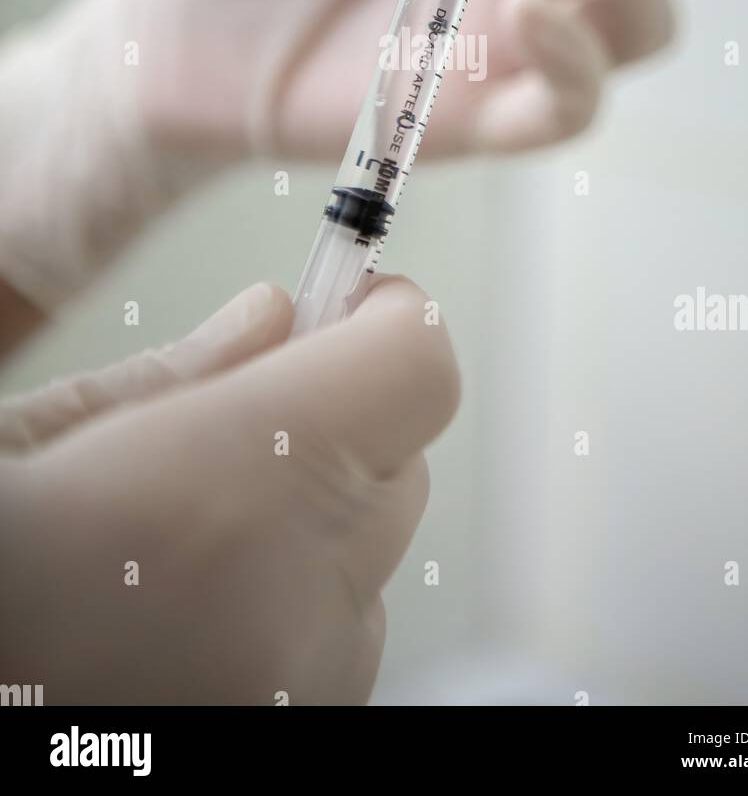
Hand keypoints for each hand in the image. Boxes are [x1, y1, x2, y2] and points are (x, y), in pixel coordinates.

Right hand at [0, 277, 457, 704]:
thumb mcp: (35, 435)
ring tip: (186, 532)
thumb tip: (276, 315)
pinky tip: (186, 607)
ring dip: (314, 519)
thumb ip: (183, 367)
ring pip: (370, 562)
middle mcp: (292, 602)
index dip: (385, 319)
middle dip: (341, 416)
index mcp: (231, 487)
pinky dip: (291, 606)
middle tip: (245, 409)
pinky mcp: (285, 736)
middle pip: (401, 462)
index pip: (417, 367)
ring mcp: (296, 691)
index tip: (344, 303)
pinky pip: (334, 644)